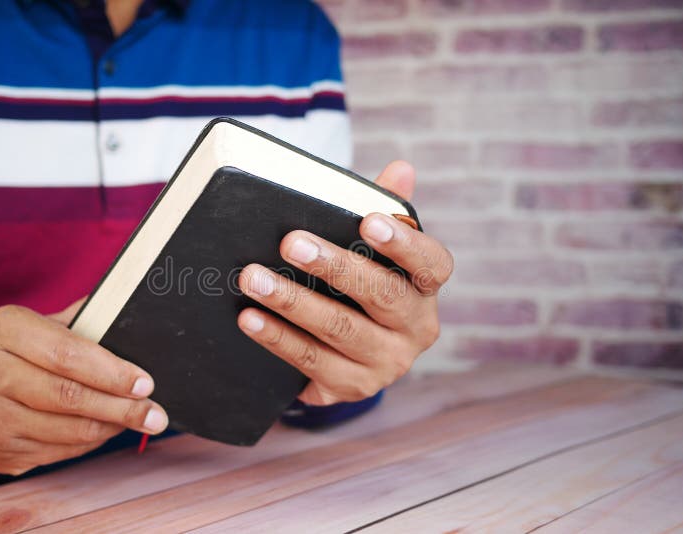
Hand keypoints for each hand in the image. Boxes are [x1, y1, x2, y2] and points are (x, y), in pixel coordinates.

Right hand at [0, 300, 167, 474]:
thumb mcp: (43, 325)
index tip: (145, 383)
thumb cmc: (19, 354)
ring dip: (110, 427)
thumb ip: (85, 322)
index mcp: (3, 329)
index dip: (111, 372)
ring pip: (66, 429)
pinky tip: (106, 431)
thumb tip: (132, 322)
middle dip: (121, 407)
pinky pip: (58, 451)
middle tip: (155, 413)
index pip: (67, 354)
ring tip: (137, 421)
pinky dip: (90, 442)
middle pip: (68, 396)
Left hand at [237, 161, 452, 405]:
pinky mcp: (354, 387)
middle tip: (289, 242)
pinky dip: (278, 337)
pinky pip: (312, 362)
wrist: (348, 354)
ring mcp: (387, 364)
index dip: (404, 244)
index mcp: (425, 288)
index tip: (369, 221)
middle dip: (334, 267)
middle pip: (382, 295)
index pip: (432, 265)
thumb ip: (385, 210)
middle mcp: (417, 329)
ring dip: (293, 302)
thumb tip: (401, 168)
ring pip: (341, 329)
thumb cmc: (360, 286)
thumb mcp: (374, 251)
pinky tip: (249, 318)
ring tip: (252, 278)